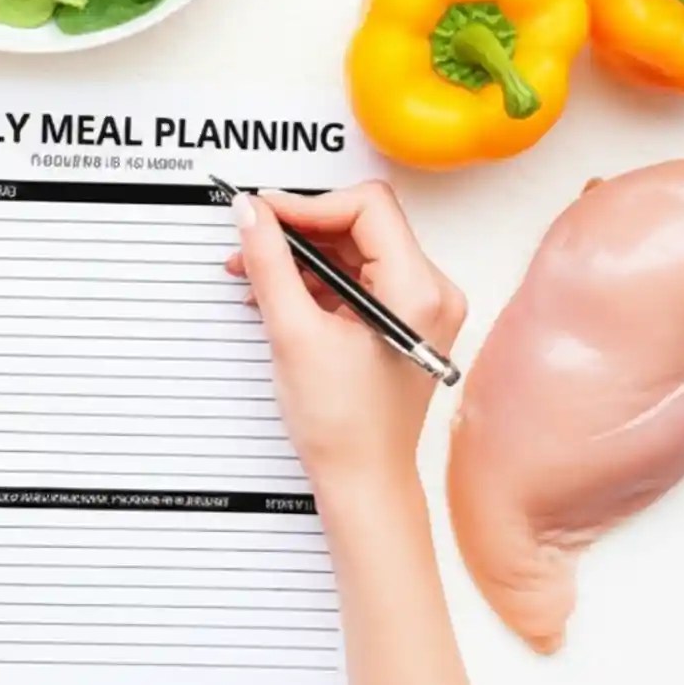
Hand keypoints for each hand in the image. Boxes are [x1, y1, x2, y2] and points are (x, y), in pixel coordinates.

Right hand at [225, 182, 466, 482]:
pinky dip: (317, 279)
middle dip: (300, 230)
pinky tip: (280, 291)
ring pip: (355, 250)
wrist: (362, 479)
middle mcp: (431, 293)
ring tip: (256, 269)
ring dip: (303, 255)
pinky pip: (358, 278)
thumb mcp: (293, 333)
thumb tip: (251, 215)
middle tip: (253, 237)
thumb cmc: (343, 426)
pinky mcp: (402, 321)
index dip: (307, 205)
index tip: (264, 212)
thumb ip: (269, 263)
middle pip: (361, 225)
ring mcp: (419, 308)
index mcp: (419, 291)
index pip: (365, 208)